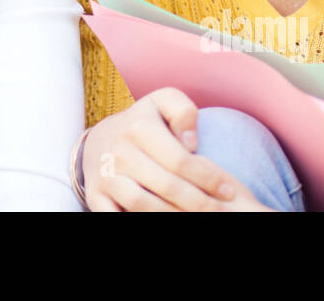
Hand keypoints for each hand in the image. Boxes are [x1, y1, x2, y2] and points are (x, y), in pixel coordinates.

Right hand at [81, 88, 272, 211]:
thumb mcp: (162, 102)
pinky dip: (138, 221)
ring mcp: (104, 175)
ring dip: (173, 215)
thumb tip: (190, 144)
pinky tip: (165, 217)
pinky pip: (115, 216)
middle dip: (199, 202)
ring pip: (141, 205)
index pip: (179, 159)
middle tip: (220, 210)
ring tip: (197, 218)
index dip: (208, 178)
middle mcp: (118, 151)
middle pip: (165, 186)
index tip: (228, 190)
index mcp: (138, 127)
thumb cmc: (143, 122)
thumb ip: (183, 112)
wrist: (98, 140)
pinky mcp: (94, 195)